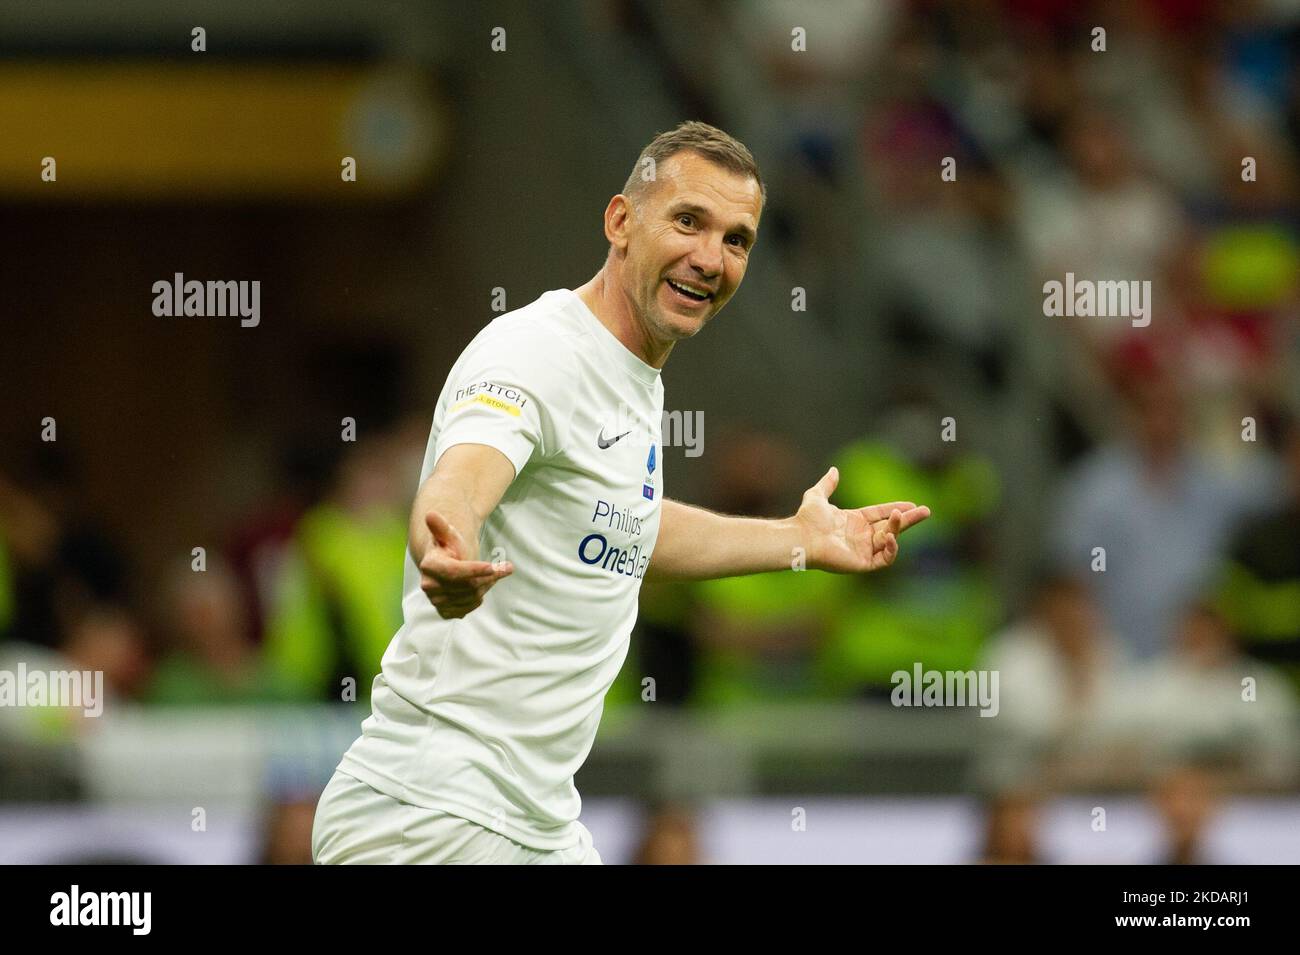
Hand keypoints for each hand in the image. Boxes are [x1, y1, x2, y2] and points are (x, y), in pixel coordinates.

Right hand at [417, 511, 512, 618]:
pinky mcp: (445, 612)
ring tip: (492, 573)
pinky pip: (470, 607)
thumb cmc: (448, 545)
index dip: (475, 570)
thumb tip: (431, 514)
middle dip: (490, 576)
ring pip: (472, 597)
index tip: (493, 566)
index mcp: (429, 565)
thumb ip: (441, 525)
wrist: (443, 563)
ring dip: (487, 584)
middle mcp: (429, 586)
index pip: (455, 572)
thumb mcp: (448, 533)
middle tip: (506, 567)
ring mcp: (436, 601)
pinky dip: (480, 597)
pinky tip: (482, 585)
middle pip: (468, 585)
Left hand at [794, 466, 929, 572]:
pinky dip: (891, 549)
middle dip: (909, 519)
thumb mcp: (817, 496)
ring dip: (897, 528)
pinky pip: (884, 559)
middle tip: (926, 511)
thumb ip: (827, 484)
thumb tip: (834, 470)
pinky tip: (891, 536)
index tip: (911, 504)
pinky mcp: (863, 563)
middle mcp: (861, 536)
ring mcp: (863, 550)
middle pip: (891, 526)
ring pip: (889, 540)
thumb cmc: (807, 519)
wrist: (802, 536)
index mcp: (854, 521)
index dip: (895, 508)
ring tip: (899, 516)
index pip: (880, 514)